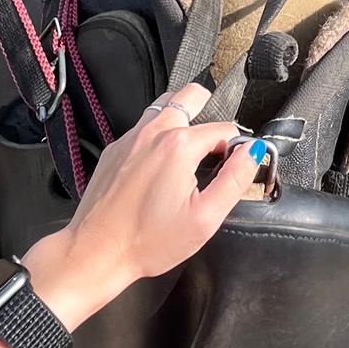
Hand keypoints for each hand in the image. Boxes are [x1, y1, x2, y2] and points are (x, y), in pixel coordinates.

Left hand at [22, 84, 261, 329]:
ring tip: (189, 153)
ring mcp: (130, 138)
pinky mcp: (115, 149)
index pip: (223, 128)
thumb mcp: (205, 218)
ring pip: (164, 106)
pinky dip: (158, 136)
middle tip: (214, 145)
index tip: (232, 166)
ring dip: (183, 119)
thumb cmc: (147, 241)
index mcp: (179, 145)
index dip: (235, 146)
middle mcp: (153, 132)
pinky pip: (143, 127)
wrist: (96, 252)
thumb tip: (252, 152)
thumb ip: (234, 179)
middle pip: (191, 95)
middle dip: (209, 112)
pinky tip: (160, 167)